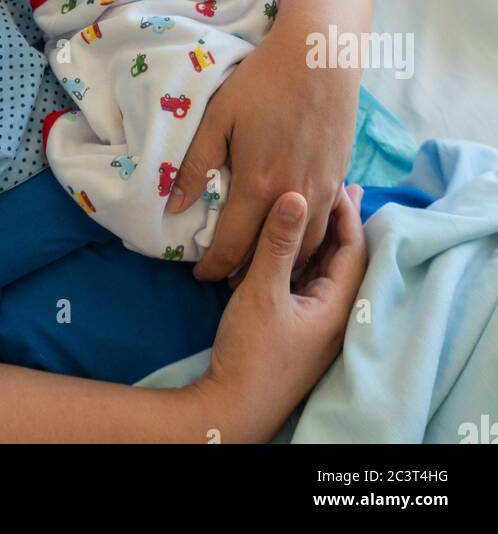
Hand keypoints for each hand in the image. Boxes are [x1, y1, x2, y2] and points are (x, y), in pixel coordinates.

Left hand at [165, 25, 359, 280]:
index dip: (214, 268)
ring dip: (285, 263)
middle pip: (272, 255)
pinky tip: (298, 240)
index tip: (201, 277)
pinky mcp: (340, 179)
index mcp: (259, 185)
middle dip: (247, 272)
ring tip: (262, 266)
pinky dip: (311, 242)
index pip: (233, 247)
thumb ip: (196, 165)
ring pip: (307, 248)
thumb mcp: (219, 117)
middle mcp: (294, 198)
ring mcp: (323, 191)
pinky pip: (327, 226)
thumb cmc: (264, 82)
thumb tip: (173, 206)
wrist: (319, 56)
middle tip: (227, 279)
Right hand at [182, 185, 366, 443]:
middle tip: (330, 182)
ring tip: (306, 203)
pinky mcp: (296, 327)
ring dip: (315, 237)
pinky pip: (305, 282)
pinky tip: (283, 242)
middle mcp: (334, 314)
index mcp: (337, 305)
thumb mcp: (262, 291)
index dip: (347, 212)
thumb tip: (296, 195)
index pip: (354, 248)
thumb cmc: (253, 352)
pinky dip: (299, 258)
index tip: (335, 178)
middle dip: (336, 220)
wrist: (232, 407)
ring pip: (322, 269)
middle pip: (342, 257)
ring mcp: (315, 323)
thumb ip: (278, 243)